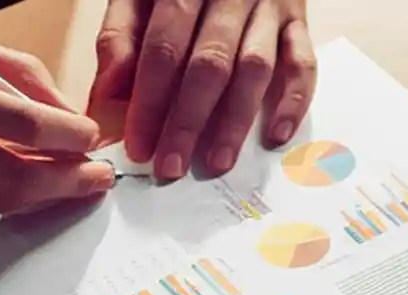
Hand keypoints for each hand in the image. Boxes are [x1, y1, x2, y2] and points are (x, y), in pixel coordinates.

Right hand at [0, 25, 113, 211]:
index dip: (69, 137)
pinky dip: (7, 200)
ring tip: (73, 184)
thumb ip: (16, 75)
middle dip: (68, 180)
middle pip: (17, 177)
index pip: (24, 125)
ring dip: (45, 196)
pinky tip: (30, 188)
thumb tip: (65, 111)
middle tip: (96, 176)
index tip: (90, 137)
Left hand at [90, 0, 316, 179]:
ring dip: (235, 120)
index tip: (138, 146)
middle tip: (171, 166)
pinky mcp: (297, 17)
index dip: (148, 102)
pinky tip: (275, 134)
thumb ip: (120, 37)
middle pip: (209, 65)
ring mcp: (269, 5)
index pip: (163, 50)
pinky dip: (293, 100)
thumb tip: (105, 96)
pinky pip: (302, 61)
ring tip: (218, 161)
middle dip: (188, 121)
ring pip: (255, 68)